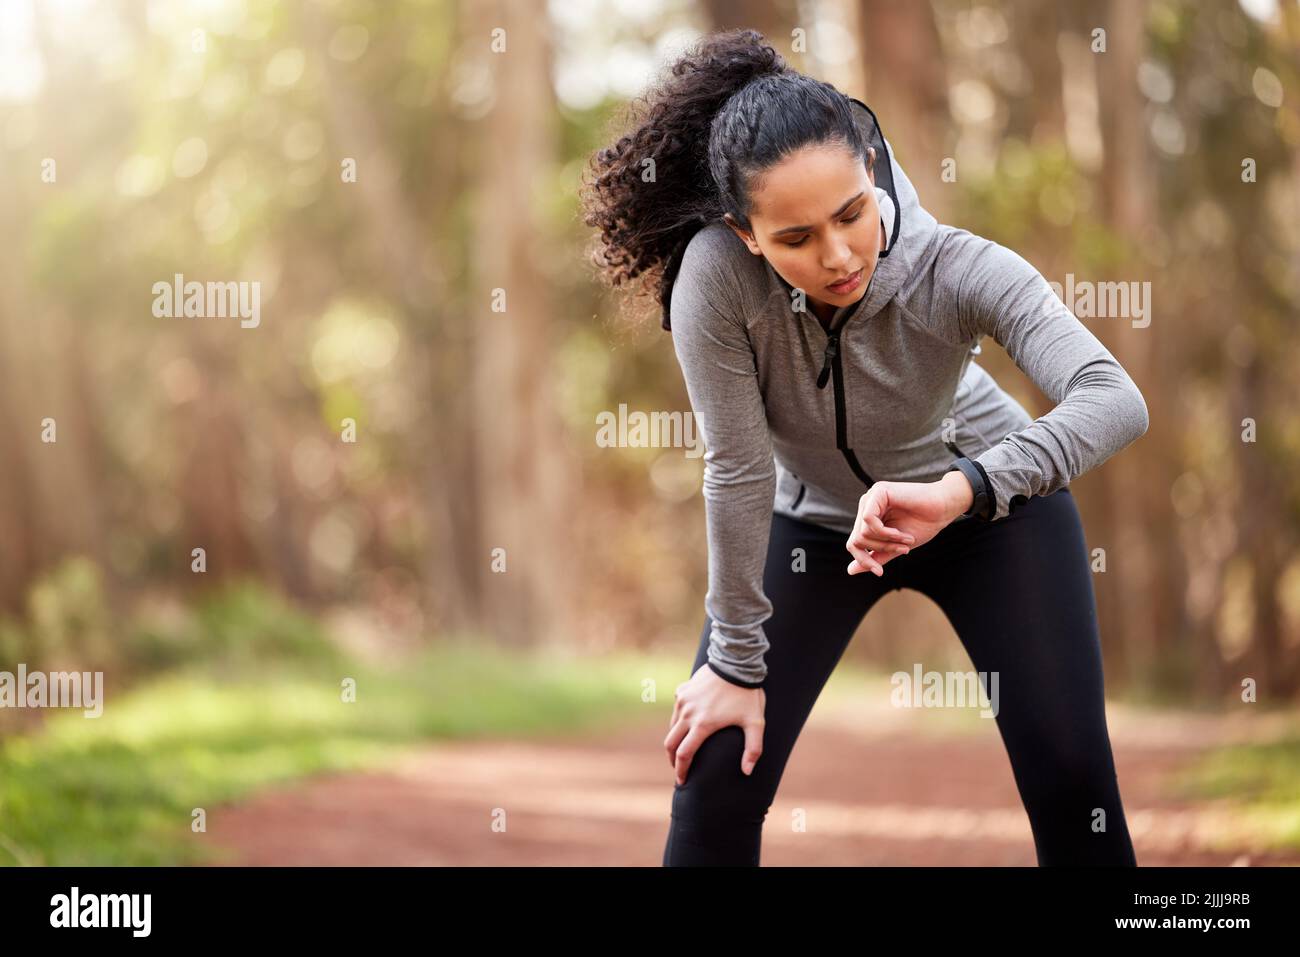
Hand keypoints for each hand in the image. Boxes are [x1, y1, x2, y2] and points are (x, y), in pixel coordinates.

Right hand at [664, 663, 764, 785]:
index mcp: (703, 725)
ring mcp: (683, 700)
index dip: (681, 771)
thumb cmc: (747, 694)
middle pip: (670, 743)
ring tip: (684, 747)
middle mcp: (688, 714)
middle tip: (679, 769)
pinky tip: (688, 723)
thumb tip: (747, 772)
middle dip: (672, 760)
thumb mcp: (756, 723)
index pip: (684, 754)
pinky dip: (679, 720)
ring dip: (675, 740)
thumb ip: (753, 749)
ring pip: (672, 726)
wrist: (736, 663)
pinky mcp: (682, 690)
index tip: (682, 781)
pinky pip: (677, 709)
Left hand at [845, 473, 971, 574]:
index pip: (854, 543)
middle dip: (881, 550)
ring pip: (863, 532)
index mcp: (869, 517)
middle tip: (904, 550)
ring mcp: (871, 497)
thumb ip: (874, 556)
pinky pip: (869, 520)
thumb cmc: (923, 525)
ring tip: (907, 540)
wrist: (944, 509)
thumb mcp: (895, 546)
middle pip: (857, 539)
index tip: (880, 572)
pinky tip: (901, 533)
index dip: (864, 560)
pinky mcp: (878, 491)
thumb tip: (850, 570)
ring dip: (887, 542)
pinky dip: (885, 532)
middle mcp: (867, 505)